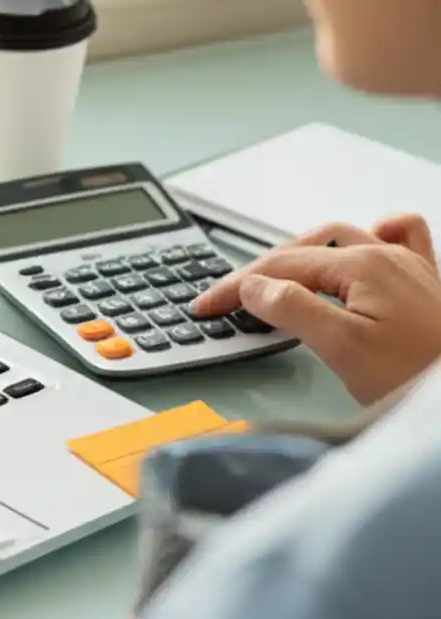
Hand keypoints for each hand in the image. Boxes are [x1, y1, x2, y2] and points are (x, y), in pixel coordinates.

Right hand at [194, 214, 440, 404]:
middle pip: (306, 247)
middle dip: (260, 269)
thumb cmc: (418, 374)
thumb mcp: (343, 348)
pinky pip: (397, 237)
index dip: (236, 287)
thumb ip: (294, 310)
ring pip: (341, 238)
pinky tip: (356, 253)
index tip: (205, 305)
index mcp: (362, 266)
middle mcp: (386, 256)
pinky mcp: (423, 284)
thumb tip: (255, 287)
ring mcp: (408, 266)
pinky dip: (368, 237)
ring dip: (301, 252)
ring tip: (273, 276)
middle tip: (227, 299)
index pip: (280, 267)